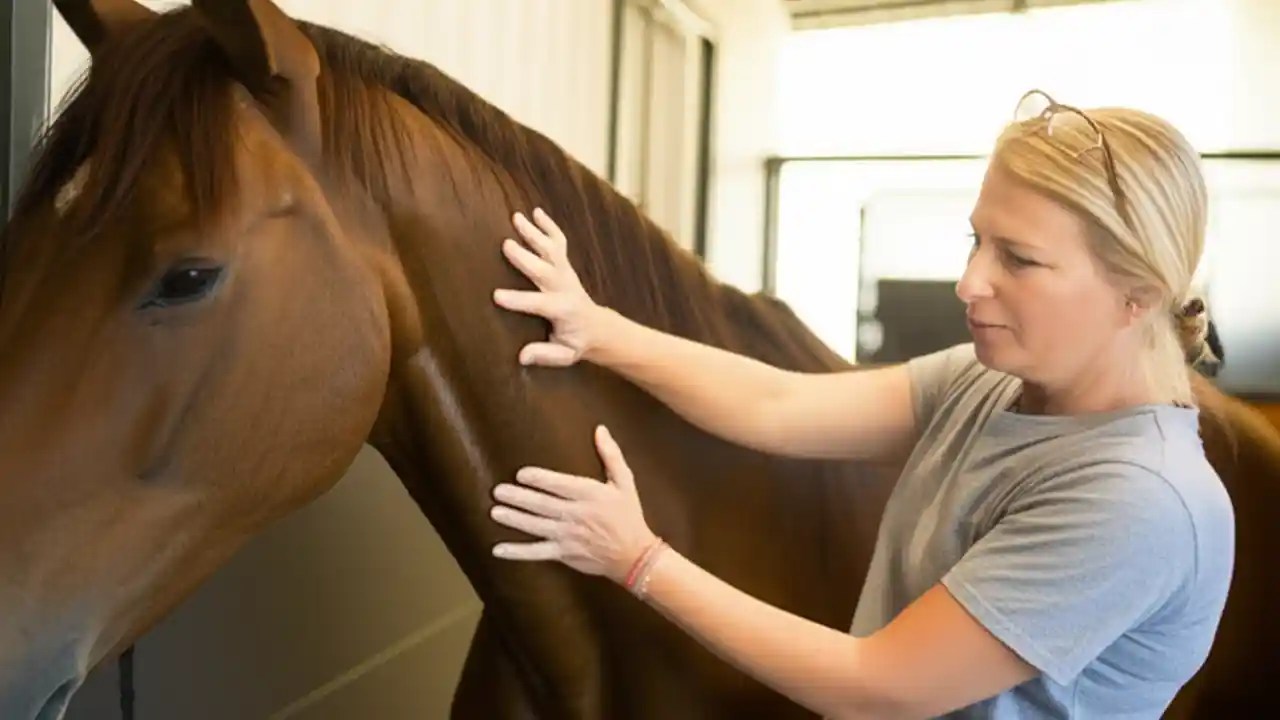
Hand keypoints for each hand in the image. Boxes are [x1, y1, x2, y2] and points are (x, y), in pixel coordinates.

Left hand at [490, 425, 657, 583]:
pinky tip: (499, 549)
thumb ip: (611, 455)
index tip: (521, 474)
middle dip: (519, 498)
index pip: (560, 485)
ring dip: (515, 519)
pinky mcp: (564, 553)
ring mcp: (569, 536)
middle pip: (543, 505)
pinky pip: (537, 553)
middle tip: (498, 491)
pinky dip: (517, 552)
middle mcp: (577, 515)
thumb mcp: (625, 482)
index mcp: (590, 495)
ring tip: (495, 511)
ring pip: (536, 526)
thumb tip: (600, 429)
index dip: (539, 479)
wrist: (635, 555)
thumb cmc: (628, 515)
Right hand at [493, 207, 603, 366]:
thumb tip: (522, 357)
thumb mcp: (564, 354)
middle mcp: (564, 288)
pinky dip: (549, 226)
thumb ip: (545, 354)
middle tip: (507, 245)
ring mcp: (565, 273)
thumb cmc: (576, 342)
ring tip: (517, 218)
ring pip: (551, 250)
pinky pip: (559, 242)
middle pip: (545, 270)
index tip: (497, 296)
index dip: (519, 300)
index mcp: (562, 311)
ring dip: (534, 233)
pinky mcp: (565, 265)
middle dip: (526, 258)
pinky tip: (536, 212)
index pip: (538, 304)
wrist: (597, 327)